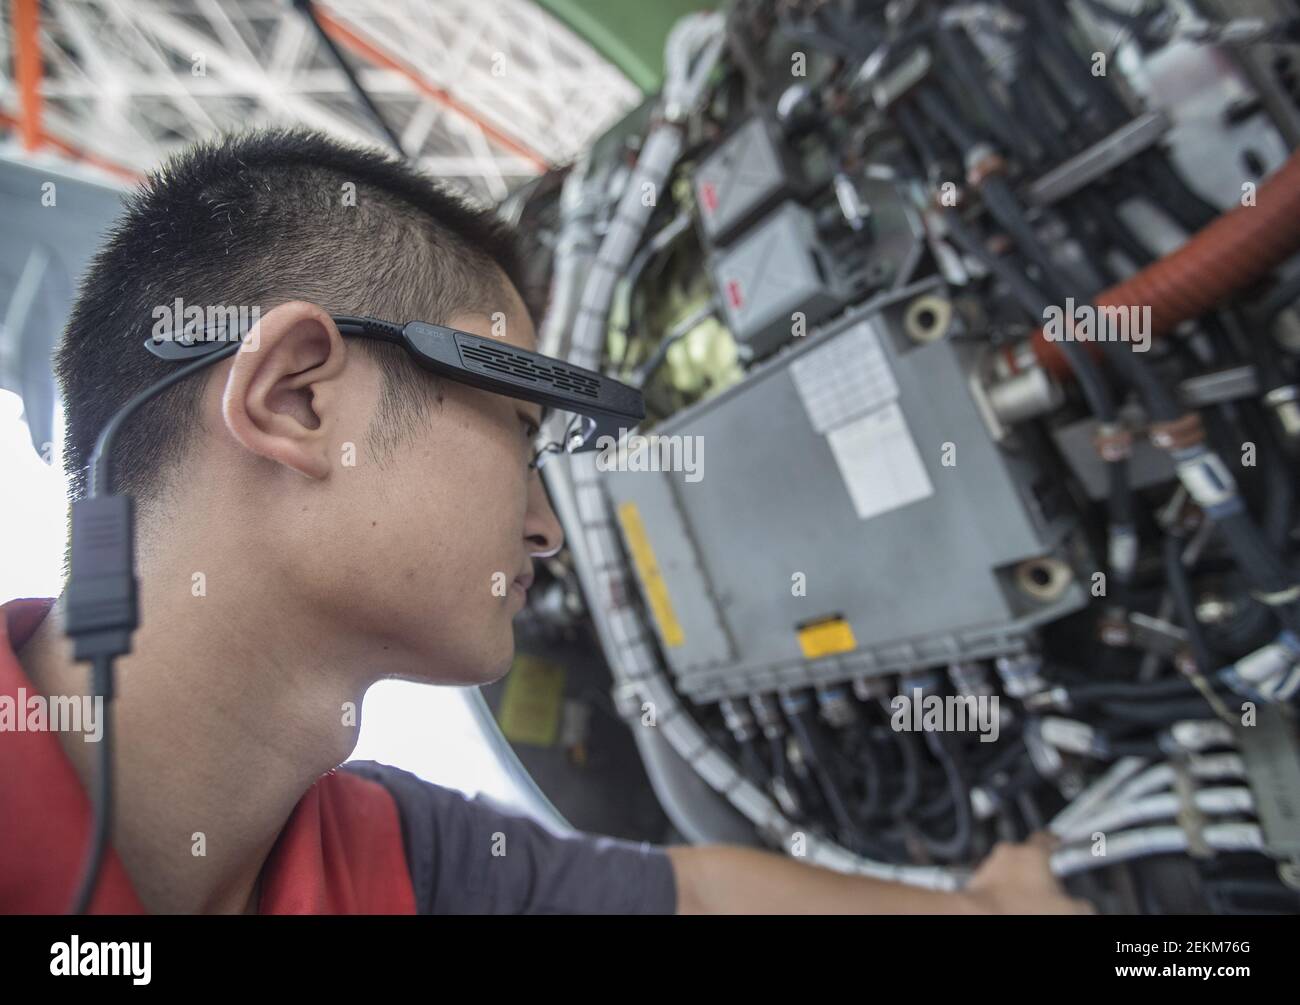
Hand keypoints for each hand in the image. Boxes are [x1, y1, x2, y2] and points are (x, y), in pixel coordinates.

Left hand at [958, 832, 1095, 914]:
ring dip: (1019, 883)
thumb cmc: (1020, 909)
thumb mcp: (1066, 910)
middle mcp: (1008, 854)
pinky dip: (1004, 892)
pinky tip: (1012, 907)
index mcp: (1033, 853)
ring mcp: (990, 867)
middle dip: (1038, 872)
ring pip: (1010, 870)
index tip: (1057, 840)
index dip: (1054, 840)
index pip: (1046, 837)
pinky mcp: (977, 882)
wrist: (981, 915)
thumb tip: (1086, 908)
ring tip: (1029, 904)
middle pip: (1028, 857)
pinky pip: (996, 883)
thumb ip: (1082, 905)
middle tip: (1048, 891)